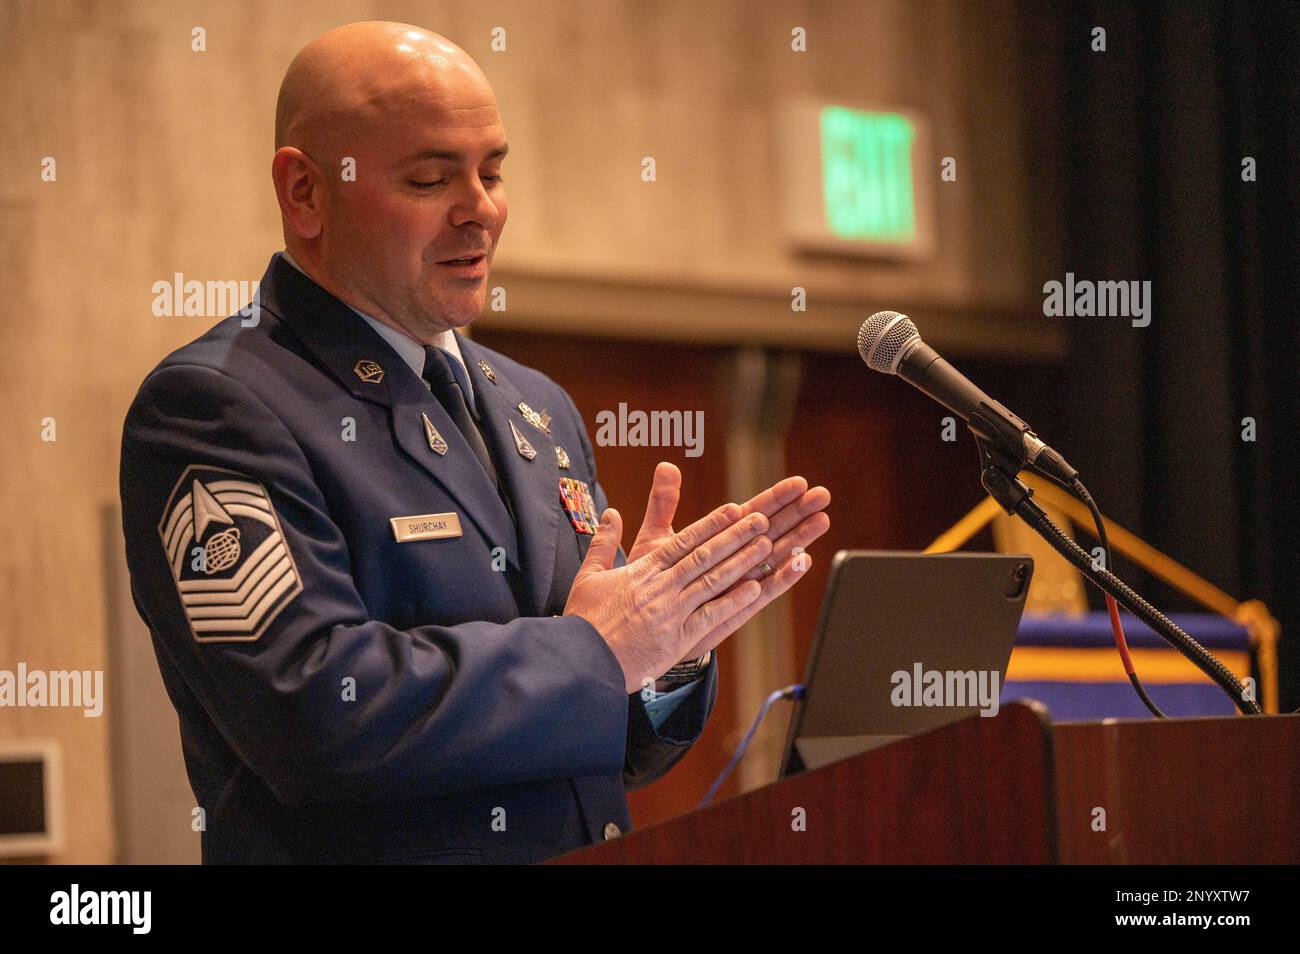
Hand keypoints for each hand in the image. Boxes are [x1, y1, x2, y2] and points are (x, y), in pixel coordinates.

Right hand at [564, 503, 773, 693]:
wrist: (583, 663)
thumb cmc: (584, 621)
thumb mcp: (588, 576)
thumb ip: (604, 542)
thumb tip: (611, 513)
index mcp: (642, 571)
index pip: (683, 542)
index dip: (711, 524)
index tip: (733, 510)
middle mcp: (661, 588)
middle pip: (704, 556)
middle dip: (735, 536)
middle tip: (760, 520)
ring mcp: (672, 613)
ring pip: (713, 581)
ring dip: (742, 561)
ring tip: (766, 545)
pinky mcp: (678, 639)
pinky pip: (711, 616)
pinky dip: (734, 600)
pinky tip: (755, 588)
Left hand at [628, 463, 830, 660]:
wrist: (646, 623)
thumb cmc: (654, 577)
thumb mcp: (656, 537)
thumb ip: (664, 503)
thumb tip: (665, 465)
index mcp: (718, 538)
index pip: (753, 512)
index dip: (776, 497)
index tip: (799, 482)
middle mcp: (734, 558)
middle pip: (772, 530)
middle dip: (797, 512)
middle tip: (822, 495)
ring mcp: (738, 582)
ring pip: (774, 557)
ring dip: (798, 540)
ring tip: (821, 522)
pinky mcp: (736, 608)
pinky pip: (763, 591)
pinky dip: (782, 577)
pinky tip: (802, 563)